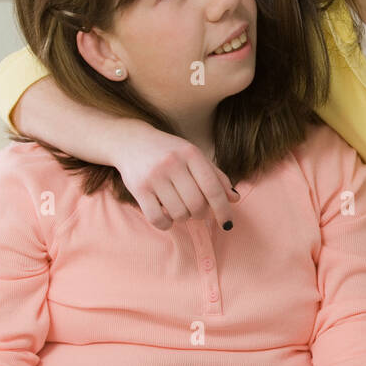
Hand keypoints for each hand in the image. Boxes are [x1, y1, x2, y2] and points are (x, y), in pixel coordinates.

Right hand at [112, 124, 239, 230]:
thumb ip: (216, 176)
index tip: (227, 224)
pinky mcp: (138, 188)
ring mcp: (154, 176)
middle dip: (201, 214)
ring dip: (184, 217)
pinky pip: (157, 218)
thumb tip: (234, 198)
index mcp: (191, 153)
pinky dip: (166, 224)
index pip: (213, 187)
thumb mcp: (194, 156)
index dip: (223, 209)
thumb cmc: (169, 151)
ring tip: (180, 208)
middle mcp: (173, 163)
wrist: (131, 141)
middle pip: (197, 204)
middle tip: (197, 211)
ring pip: (179, 213)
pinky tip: (167, 217)